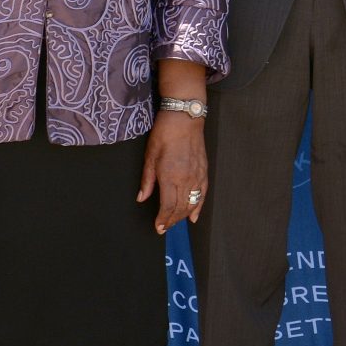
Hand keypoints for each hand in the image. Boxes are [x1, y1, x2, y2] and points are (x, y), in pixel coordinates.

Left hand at [140, 109, 208, 232]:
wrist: (184, 118)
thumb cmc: (165, 134)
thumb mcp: (150, 156)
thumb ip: (147, 180)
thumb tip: (141, 198)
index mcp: (170, 177)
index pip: (168, 207)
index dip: (163, 220)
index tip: (159, 227)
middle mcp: (185, 179)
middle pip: (180, 208)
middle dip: (172, 221)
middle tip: (165, 227)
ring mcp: (196, 176)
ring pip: (192, 203)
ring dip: (183, 216)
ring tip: (175, 222)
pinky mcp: (204, 171)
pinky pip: (203, 194)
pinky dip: (199, 206)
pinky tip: (195, 216)